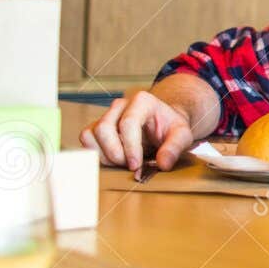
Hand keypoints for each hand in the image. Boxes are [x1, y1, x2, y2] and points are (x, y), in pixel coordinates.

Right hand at [79, 88, 195, 171]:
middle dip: (115, 153)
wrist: (162, 124)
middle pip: (104, 129)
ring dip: (105, 155)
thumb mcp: (182, 136)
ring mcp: (106, 115)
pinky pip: (86, 141)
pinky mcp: (96, 127)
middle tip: (131, 166)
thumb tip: (163, 164)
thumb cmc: (170, 129)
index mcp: (142, 101)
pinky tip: (114, 160)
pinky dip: (96, 154)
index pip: (128, 123)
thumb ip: (175, 148)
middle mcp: (120, 105)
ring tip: (124, 162)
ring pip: (91, 135)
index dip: (130, 148)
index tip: (136, 165)